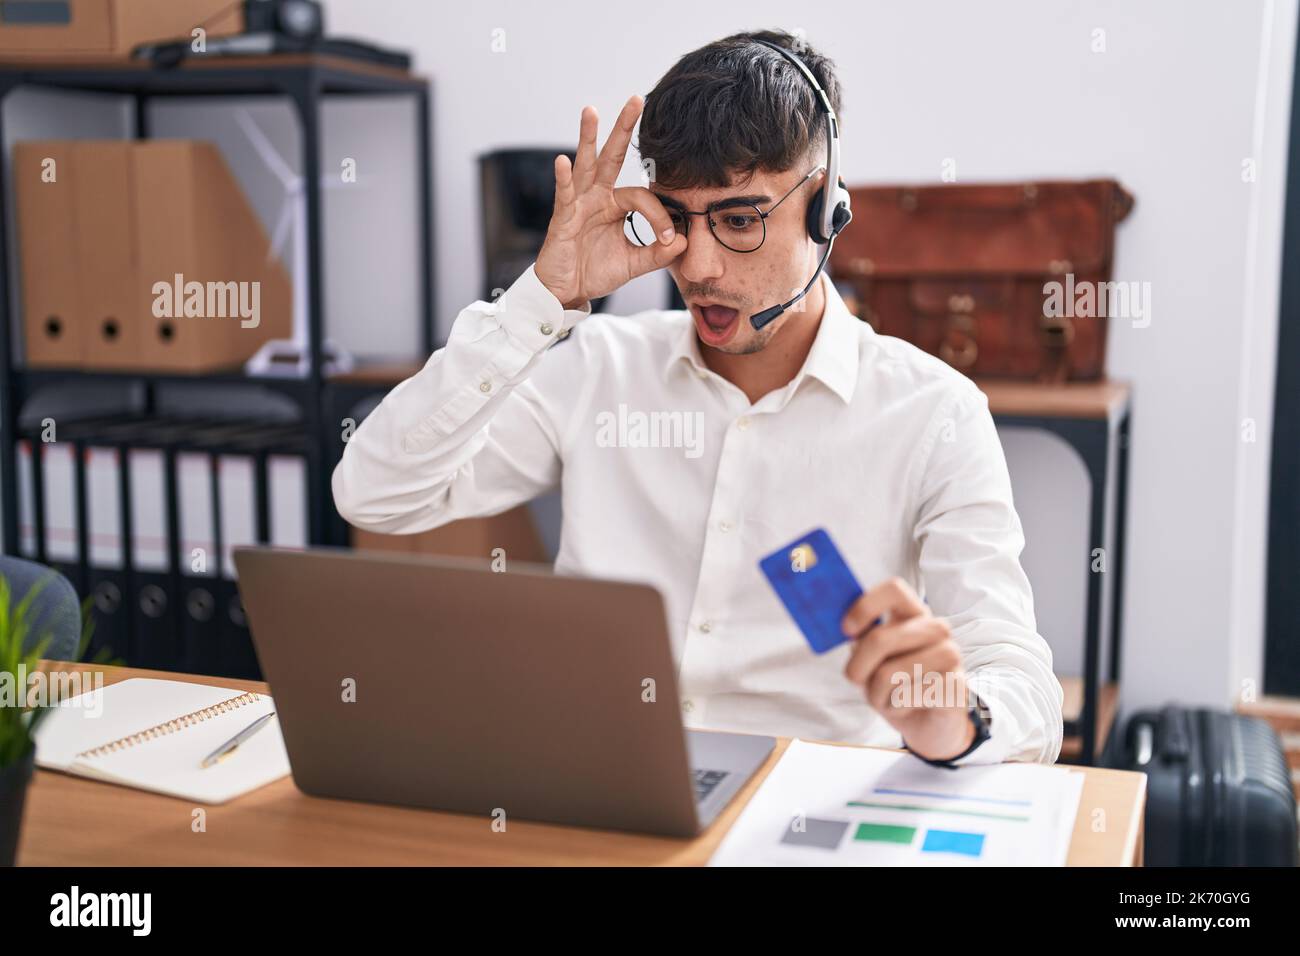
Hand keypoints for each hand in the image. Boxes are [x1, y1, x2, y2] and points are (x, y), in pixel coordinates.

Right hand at [535, 96, 687, 308]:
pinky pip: (564, 195)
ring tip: (591, 111)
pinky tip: (563, 160)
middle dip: (623, 129)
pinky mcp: (563, 218)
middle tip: (636, 99)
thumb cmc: (595, 271)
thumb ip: (657, 254)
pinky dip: (564, 178)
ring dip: (588, 138)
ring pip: (586, 165)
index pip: (643, 197)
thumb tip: (684, 242)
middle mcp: (597, 197)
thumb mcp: (633, 264)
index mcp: (615, 205)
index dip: (659, 217)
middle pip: (612, 157)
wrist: (569, 291)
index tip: (668, 240)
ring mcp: (578, 204)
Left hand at [841, 578, 975, 761]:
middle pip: (880, 638)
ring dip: (877, 694)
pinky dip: (895, 708)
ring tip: (890, 697)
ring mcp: (950, 654)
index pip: (894, 590)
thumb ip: (860, 639)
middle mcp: (935, 628)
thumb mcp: (872, 660)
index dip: (865, 606)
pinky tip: (908, 706)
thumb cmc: (897, 685)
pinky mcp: (955, 684)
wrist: (929, 724)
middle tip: (855, 679)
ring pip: (889, 673)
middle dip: (858, 667)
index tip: (846, 630)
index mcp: (913, 614)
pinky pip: (905, 696)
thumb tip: (839, 627)